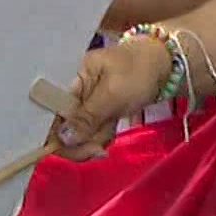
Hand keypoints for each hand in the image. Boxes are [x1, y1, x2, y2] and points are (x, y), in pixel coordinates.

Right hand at [51, 35, 174, 158]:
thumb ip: (87, 117)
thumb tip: (61, 139)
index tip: (74, 148)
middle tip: (99, 150)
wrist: (165, 65)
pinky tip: (111, 133)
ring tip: (111, 133)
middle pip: (61, 127)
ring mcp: (86, 104)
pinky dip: (101, 137)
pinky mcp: (98, 113)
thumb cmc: (138, 71)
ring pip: (77, 134)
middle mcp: (73, 93)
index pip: (50, 112)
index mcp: (71, 80)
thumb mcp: (112, 93)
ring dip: (93, 141)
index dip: (55, 135)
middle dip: (79, 143)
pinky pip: (91, 132)